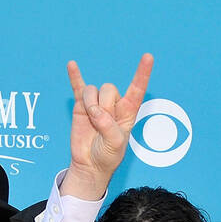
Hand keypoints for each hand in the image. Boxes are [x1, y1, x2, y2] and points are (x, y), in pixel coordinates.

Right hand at [62, 53, 152, 200]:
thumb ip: (108, 126)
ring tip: (91, 120)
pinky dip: (75, 76)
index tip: (148, 57)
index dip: (142, 73)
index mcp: (128, 112)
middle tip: (101, 123)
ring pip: (93, 90)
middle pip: (109, 89)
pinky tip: (72, 65)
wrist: (90, 164)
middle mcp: (113, 104)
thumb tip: (94, 110)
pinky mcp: (81, 106)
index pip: (137, 89)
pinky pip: (78, 87)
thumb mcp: (115, 144)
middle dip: (104, 105)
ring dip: (90, 103)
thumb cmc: (108, 155)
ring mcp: (96, 103)